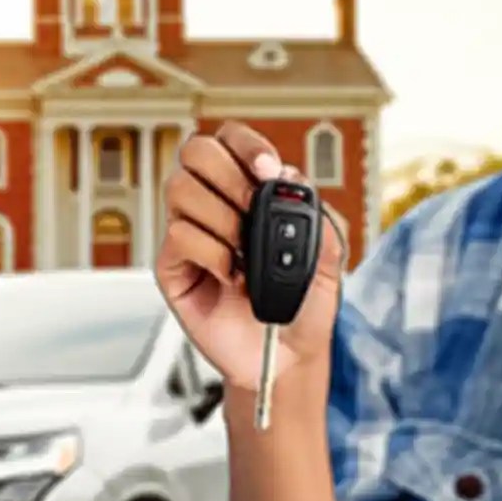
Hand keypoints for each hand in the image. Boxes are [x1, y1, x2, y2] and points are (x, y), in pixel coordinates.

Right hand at [155, 121, 343, 391]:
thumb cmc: (302, 309)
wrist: (286, 359)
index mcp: (249, 193)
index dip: (246, 144)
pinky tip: (232, 276)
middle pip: (196, 151)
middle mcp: (215, 206)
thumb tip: (291, 178)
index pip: (231, 141)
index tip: (268, 169)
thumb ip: (314, 215)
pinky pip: (179, 235)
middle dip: (228, 174)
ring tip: (244, 252)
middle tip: (251, 208)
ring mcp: (191, 234)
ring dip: (221, 218)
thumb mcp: (327, 259)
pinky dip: (212, 253)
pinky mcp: (174, 266)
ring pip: (181, 187)